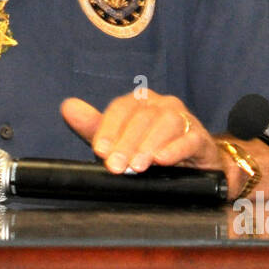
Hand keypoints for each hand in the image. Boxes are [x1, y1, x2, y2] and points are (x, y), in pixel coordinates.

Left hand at [61, 91, 233, 179]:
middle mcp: (162, 105)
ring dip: (149, 144)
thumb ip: (94, 126)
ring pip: (167, 123)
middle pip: (142, 117)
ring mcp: (184, 119)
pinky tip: (163, 160)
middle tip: (115, 166)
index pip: (121, 108)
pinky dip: (176, 149)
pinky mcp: (201, 138)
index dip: (108, 128)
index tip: (99, 150)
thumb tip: (67, 107)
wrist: (194, 166)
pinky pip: (190, 139)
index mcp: (139, 102)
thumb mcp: (119, 140)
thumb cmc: (151, 149)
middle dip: (126, 143)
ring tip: (137, 165)